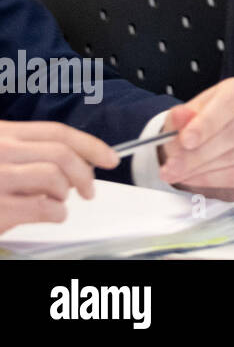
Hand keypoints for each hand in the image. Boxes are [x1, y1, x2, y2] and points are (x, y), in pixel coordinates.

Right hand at [0, 121, 117, 234]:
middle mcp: (0, 151)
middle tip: (89, 188)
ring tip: (60, 201)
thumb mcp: (0, 152)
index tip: (109, 157)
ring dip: (66, 193)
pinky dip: (57, 212)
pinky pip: (44, 208)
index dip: (90, 144)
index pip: (58, 132)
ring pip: (55, 178)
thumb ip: (26, 152)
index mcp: (3, 133)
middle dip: (85, 173)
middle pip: (62, 154)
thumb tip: (72, 163)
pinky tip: (52, 214)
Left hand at [159, 77, 233, 201]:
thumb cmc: (198, 127)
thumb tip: (180, 115)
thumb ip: (179, 117)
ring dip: (199, 169)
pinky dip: (211, 180)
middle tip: (171, 166)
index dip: (207, 123)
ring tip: (177, 172)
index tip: (186, 140)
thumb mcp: (182, 118)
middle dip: (196, 154)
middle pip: (231, 134)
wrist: (205, 147)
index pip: (230, 102)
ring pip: (233, 157)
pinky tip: (194, 177)